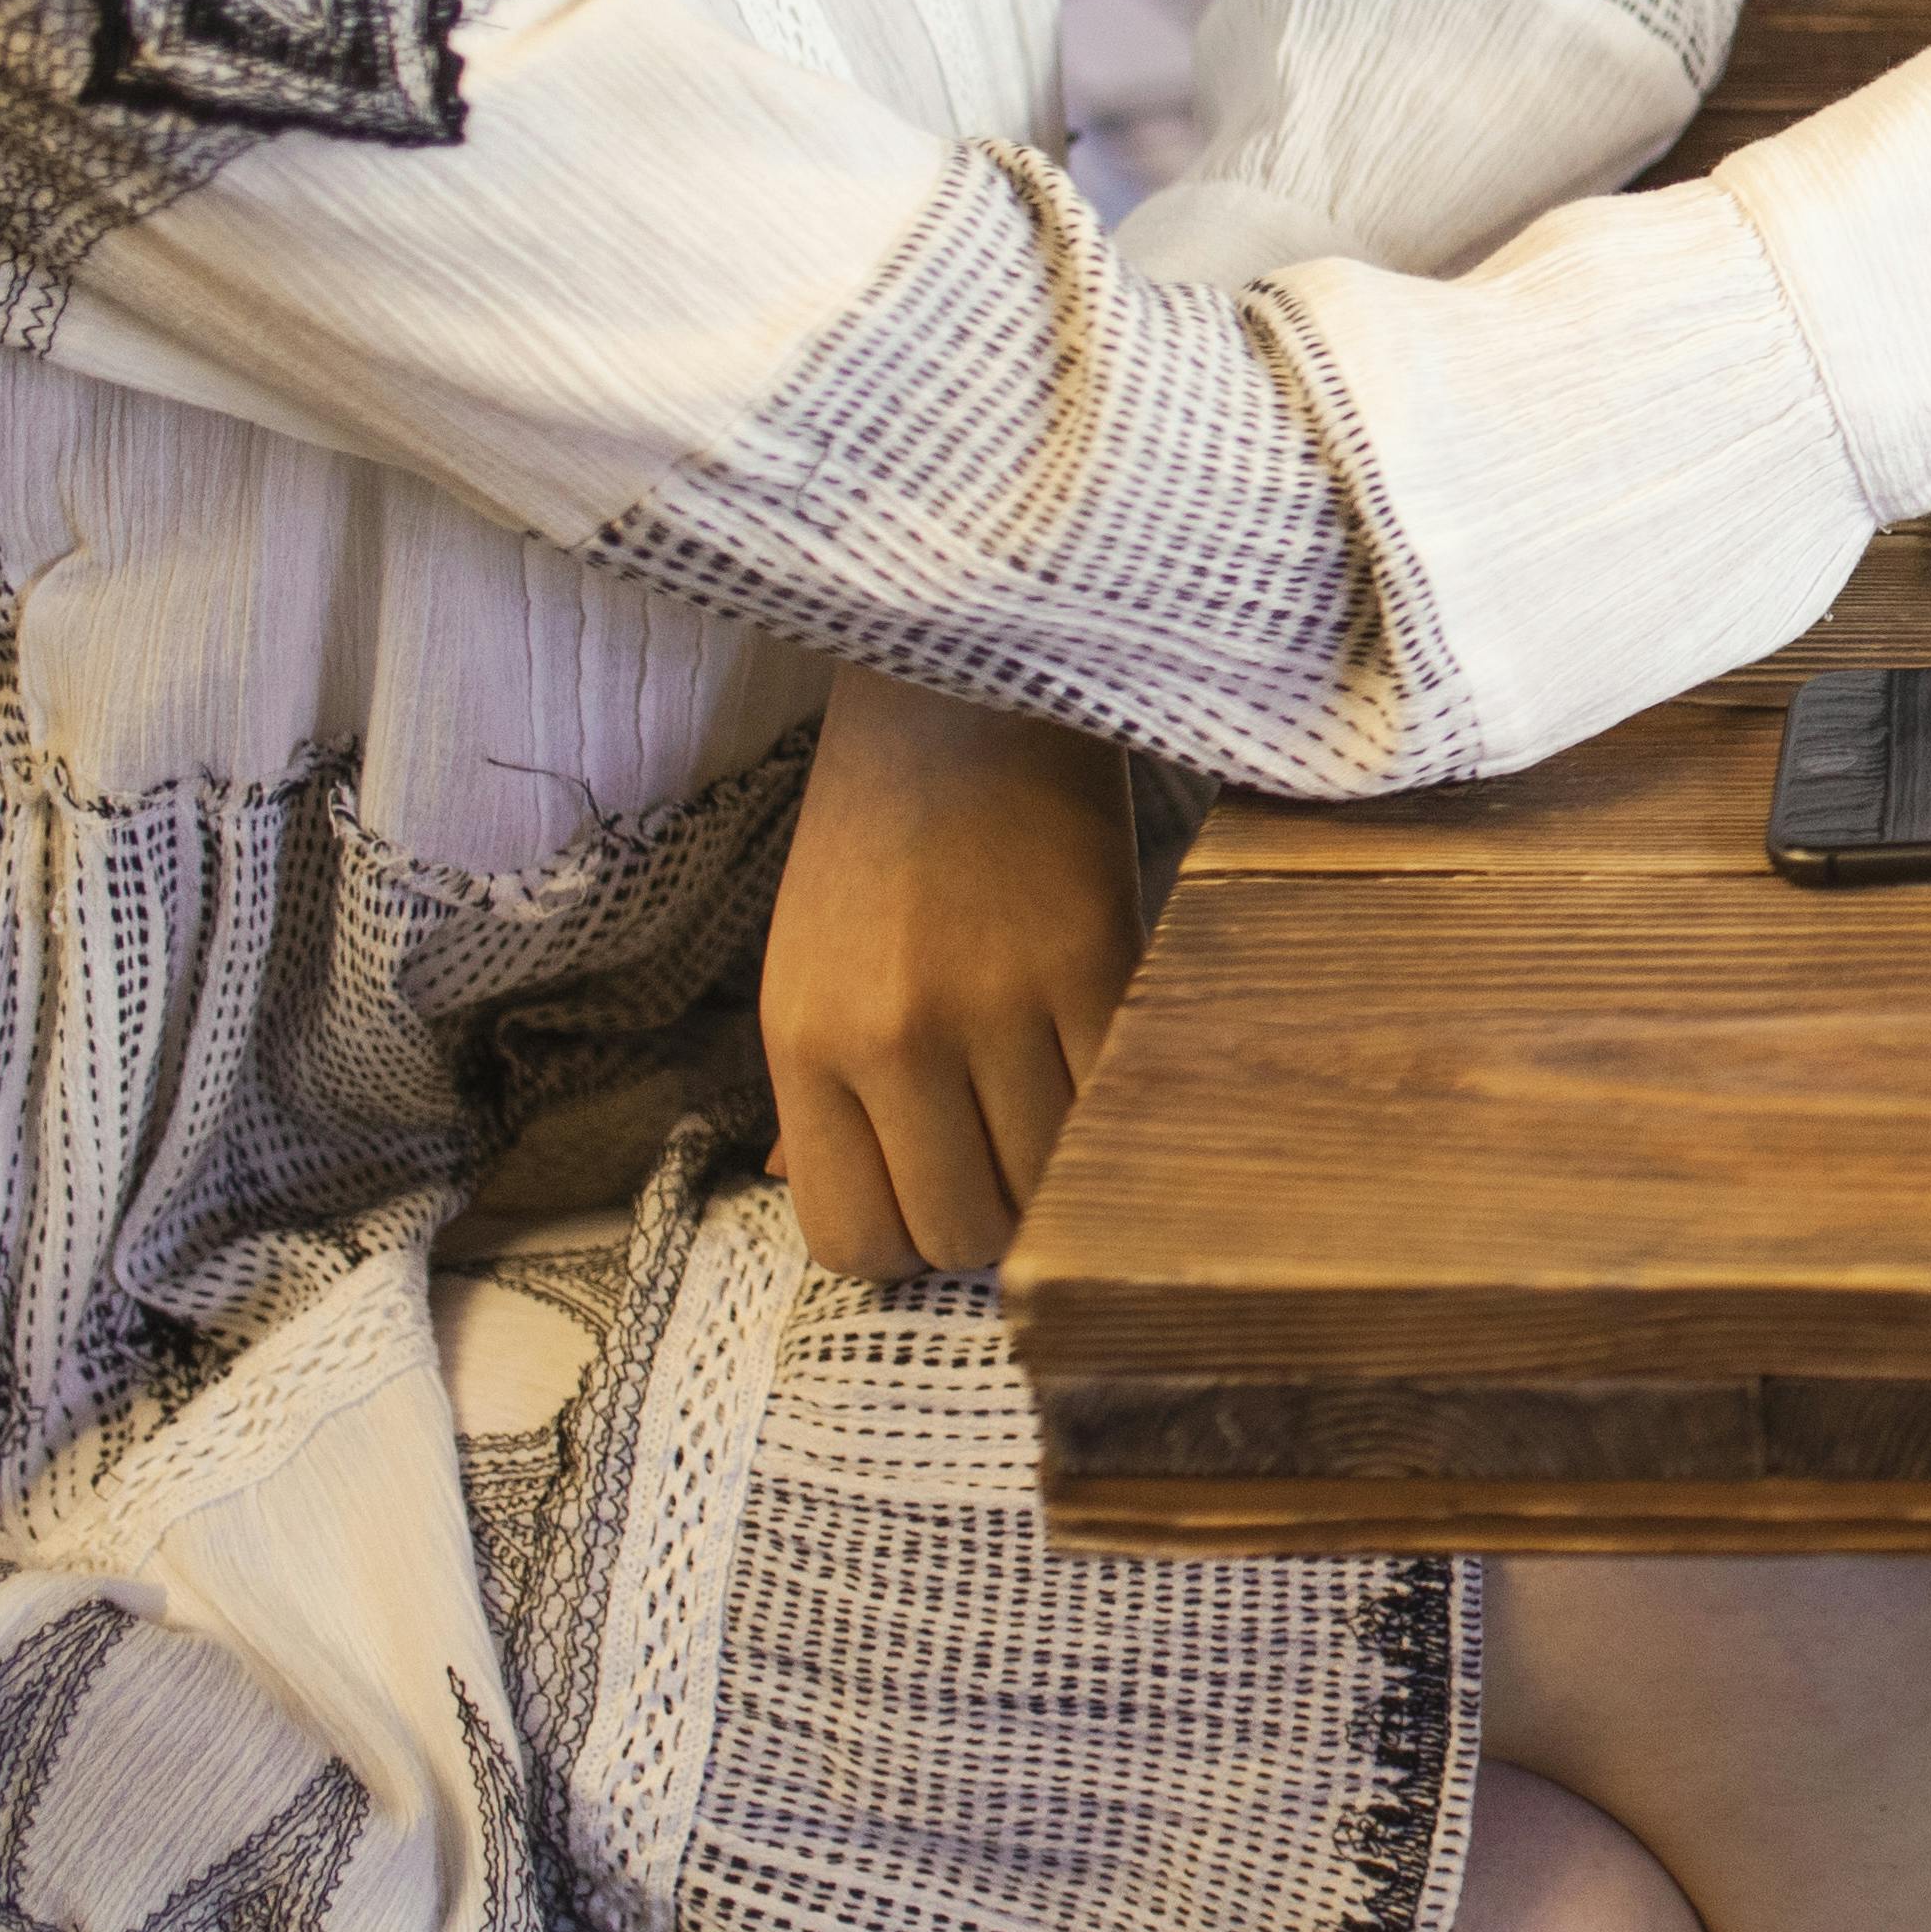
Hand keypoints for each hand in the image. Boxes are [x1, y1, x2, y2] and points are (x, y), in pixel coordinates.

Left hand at [760, 667, 1150, 1283]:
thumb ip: (819, 1093)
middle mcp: (890, 1036)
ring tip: (1071, 1107)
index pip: (855, 1239)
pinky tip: (1121, 1066)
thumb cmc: (880, 828)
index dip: (911, 1242)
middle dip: (998, 1220)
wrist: (965, 688)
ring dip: (1069, 1172)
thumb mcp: (807, 962)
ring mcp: (995, 1002)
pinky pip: (1118, 1103)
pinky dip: (1126, 1109)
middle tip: (1020, 1154)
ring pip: (1051, 1185)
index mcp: (804, 1041)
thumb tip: (819, 1203)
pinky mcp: (1098, 959)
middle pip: (962, 1229)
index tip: (944, 1191)